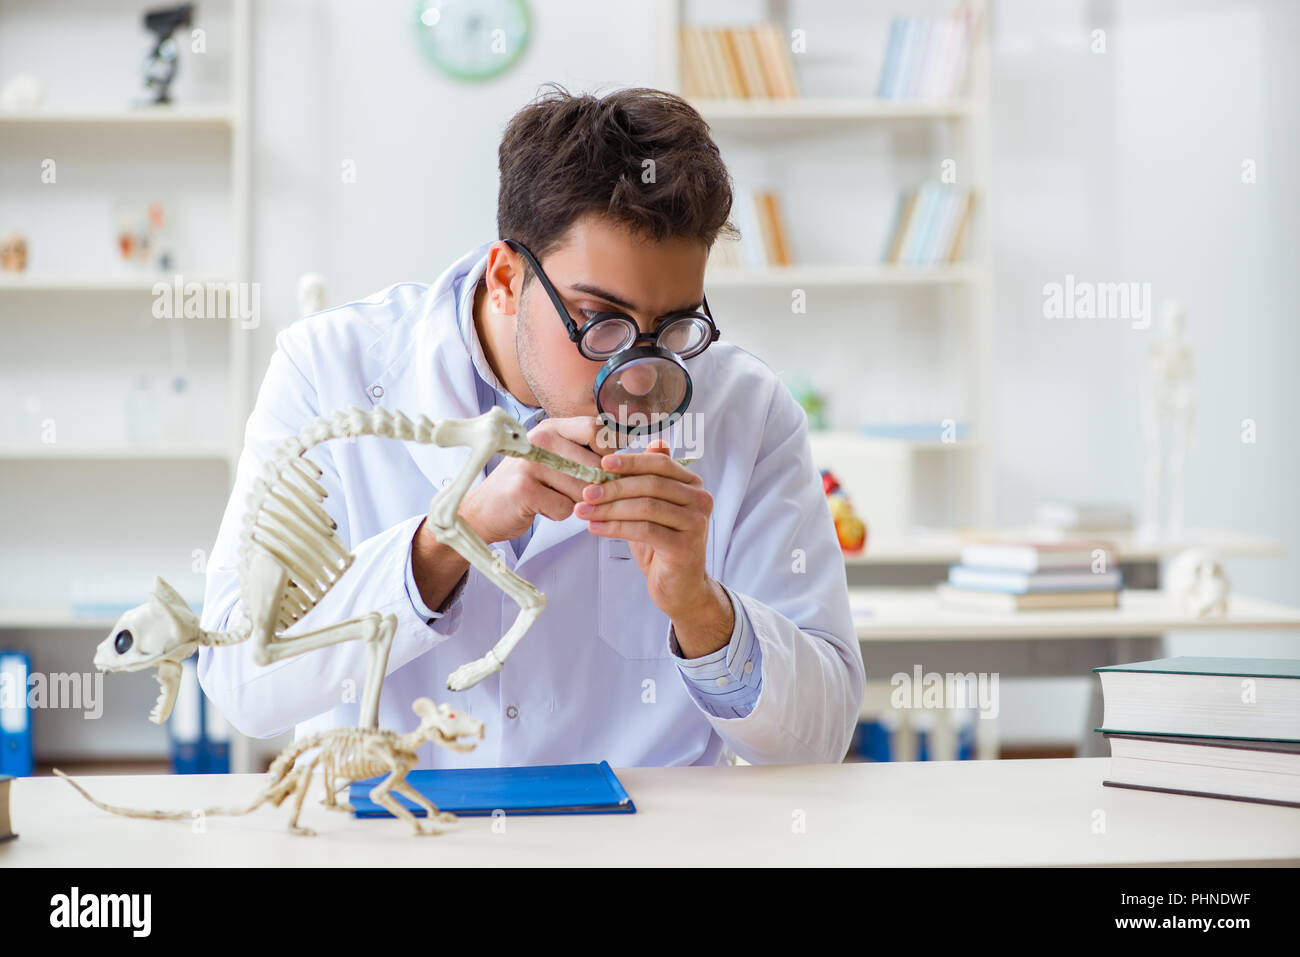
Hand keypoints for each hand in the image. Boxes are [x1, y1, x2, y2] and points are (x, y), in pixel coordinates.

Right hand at [458, 414, 617, 543]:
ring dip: (575, 502)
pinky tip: (541, 507)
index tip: (601, 469)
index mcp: (551, 427)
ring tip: (552, 496)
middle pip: (594, 465)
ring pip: (583, 489)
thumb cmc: (526, 484)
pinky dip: (559, 514)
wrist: (484, 509)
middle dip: (594, 487)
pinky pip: (566, 508)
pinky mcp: (525, 489)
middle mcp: (540, 439)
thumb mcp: (551, 457)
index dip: (608, 454)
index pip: (597, 430)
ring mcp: (531, 463)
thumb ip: (581, 452)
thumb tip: (624, 459)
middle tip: (576, 491)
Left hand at [575, 441, 731, 650]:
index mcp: (694, 485)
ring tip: (584, 512)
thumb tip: (652, 442)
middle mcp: (701, 501)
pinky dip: (615, 527)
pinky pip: (644, 530)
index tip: (602, 464)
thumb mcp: (654, 509)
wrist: (680, 588)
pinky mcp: (685, 547)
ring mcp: (696, 524)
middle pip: (651, 484)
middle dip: (614, 487)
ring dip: (610, 508)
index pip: (661, 463)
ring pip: (645, 507)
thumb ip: (650, 479)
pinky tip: (595, 528)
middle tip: (586, 492)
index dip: (631, 461)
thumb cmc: (663, 545)